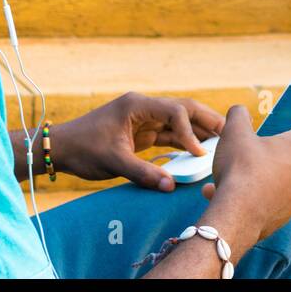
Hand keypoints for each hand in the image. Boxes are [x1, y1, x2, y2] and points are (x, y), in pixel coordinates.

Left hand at [50, 92, 224, 191]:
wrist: (61, 149)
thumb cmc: (83, 149)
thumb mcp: (113, 161)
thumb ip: (143, 173)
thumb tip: (171, 186)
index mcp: (137, 105)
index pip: (175, 110)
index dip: (191, 130)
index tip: (199, 153)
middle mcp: (144, 108)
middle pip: (183, 109)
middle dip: (206, 121)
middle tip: (229, 134)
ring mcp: (144, 119)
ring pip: (179, 121)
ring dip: (198, 132)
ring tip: (221, 144)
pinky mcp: (142, 133)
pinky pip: (170, 135)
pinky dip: (184, 142)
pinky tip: (199, 153)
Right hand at [199, 105, 290, 242]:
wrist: (236, 216)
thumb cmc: (239, 170)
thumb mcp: (234, 132)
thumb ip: (238, 115)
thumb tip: (240, 112)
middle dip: (273, 151)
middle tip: (251, 150)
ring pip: (280, 179)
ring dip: (261, 176)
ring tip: (233, 177)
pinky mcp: (284, 216)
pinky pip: (271, 200)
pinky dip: (255, 196)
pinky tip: (230, 195)